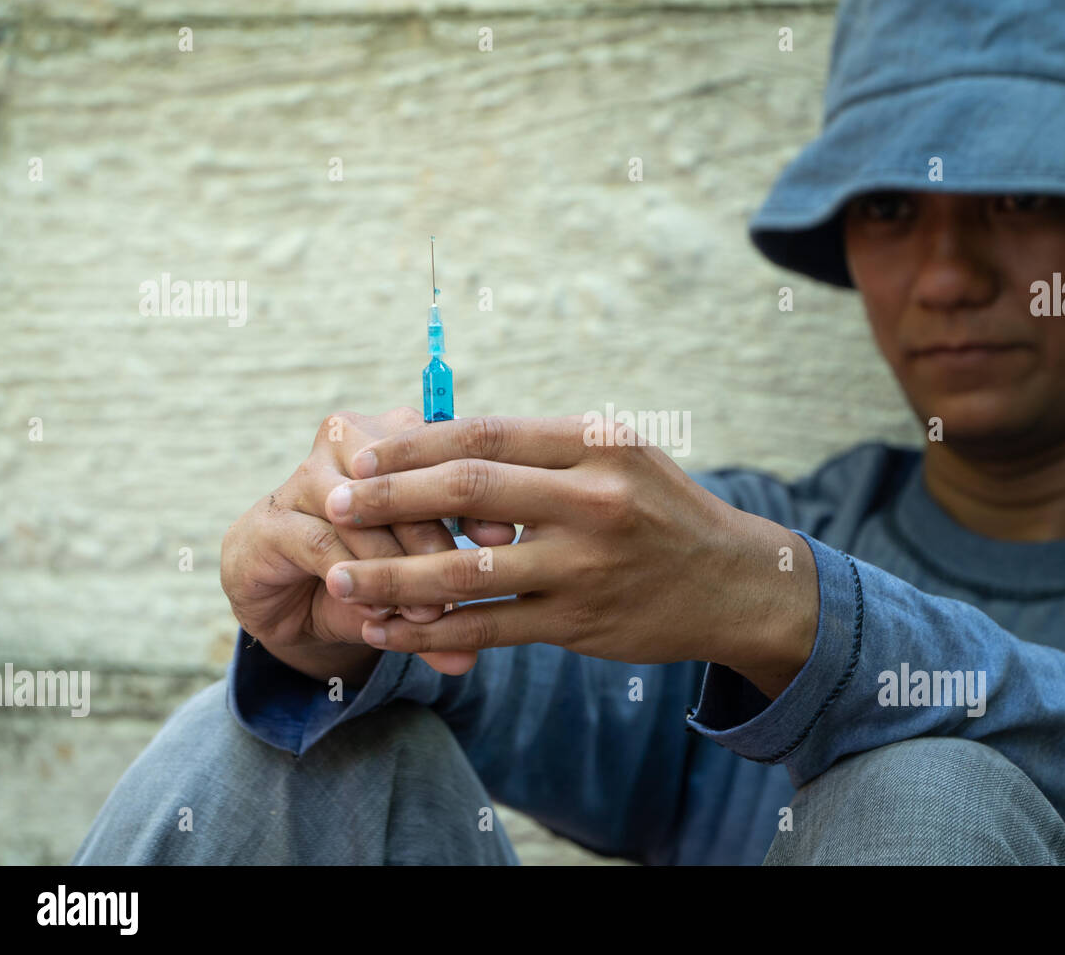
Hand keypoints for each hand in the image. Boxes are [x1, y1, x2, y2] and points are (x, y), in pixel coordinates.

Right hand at [219, 408, 514, 683]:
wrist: (288, 596)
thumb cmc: (368, 576)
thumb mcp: (418, 587)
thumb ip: (448, 610)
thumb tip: (468, 662)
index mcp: (400, 437)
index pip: (445, 450)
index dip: (477, 497)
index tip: (505, 540)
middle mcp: (353, 441)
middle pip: (406, 474)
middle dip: (435, 538)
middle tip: (460, 588)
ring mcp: (306, 474)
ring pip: (365, 509)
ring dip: (395, 564)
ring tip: (422, 611)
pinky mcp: (272, 518)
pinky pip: (323, 541)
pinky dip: (355, 577)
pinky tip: (375, 610)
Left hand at [320, 416, 819, 697]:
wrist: (733, 583)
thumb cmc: (663, 511)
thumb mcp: (618, 456)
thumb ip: (543, 450)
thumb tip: (445, 442)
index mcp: (597, 444)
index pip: (485, 434)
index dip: (414, 443)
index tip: (362, 454)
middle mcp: (592, 500)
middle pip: (467, 490)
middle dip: (388, 497)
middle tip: (331, 500)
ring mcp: (586, 565)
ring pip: (467, 571)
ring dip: (393, 576)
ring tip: (339, 577)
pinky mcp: (580, 622)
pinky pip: (489, 626)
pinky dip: (432, 629)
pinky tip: (390, 629)